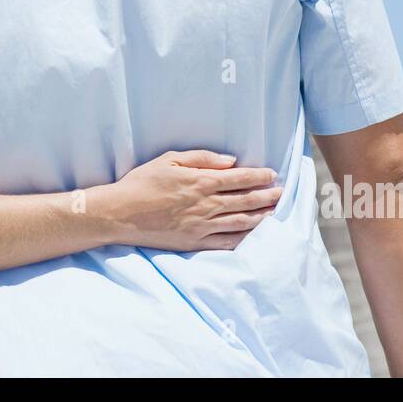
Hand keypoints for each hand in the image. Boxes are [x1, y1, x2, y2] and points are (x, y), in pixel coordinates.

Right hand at [95, 150, 279, 250]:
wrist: (121, 213)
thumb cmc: (143, 182)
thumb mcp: (170, 159)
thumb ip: (203, 158)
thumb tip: (230, 161)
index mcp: (201, 181)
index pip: (239, 178)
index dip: (259, 176)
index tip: (272, 175)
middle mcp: (207, 204)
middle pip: (246, 200)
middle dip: (266, 196)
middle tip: (281, 193)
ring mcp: (202, 226)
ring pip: (241, 222)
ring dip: (261, 216)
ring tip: (274, 212)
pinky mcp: (195, 242)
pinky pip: (226, 242)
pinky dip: (244, 238)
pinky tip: (254, 235)